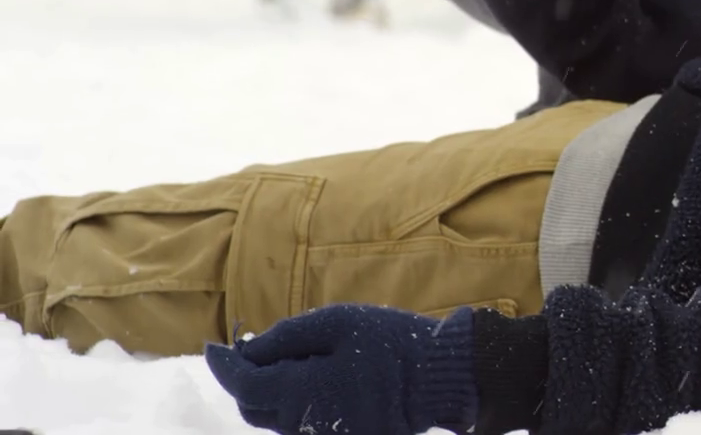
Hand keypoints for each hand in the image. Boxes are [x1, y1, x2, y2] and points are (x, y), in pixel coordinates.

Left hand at [205, 304, 476, 434]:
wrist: (440, 380)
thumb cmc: (390, 344)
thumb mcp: (339, 322)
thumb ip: (285, 336)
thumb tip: (247, 350)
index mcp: (300, 390)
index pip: (242, 383)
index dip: (222, 365)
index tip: (213, 345)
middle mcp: (302, 423)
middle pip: (253, 407)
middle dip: (247, 379)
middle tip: (258, 348)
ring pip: (276, 418)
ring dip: (273, 392)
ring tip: (299, 361)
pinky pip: (302, 425)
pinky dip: (298, 403)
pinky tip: (321, 380)